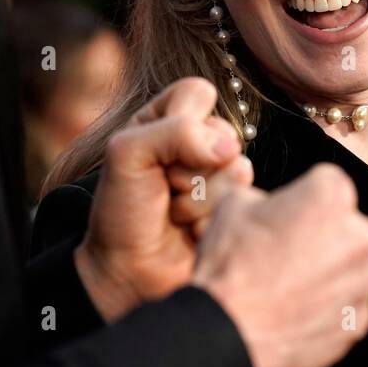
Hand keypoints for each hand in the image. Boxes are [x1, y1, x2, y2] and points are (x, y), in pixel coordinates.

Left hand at [74, 78, 246, 321]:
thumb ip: (174, 132)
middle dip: (189, 169)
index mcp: (167, 118)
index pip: (199, 93)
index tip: (157, 152)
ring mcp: (220, 178)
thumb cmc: (121, 212)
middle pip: (224, 132)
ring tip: (176, 214)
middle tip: (165, 189)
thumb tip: (227, 147)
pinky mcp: (236, 209)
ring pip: (238, 168)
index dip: (183, 122)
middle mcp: (198, 144)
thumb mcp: (127, 154)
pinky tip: (193, 233)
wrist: (128, 273)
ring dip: (199, 200)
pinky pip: (245, 200)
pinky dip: (212, 221)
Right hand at [192, 163, 367, 366]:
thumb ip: (265, 196)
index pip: (325, 184)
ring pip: (347, 267)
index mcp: (333, 194)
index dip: (298, 199)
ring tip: (284, 284)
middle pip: (344, 226)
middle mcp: (361, 235)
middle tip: (282, 251)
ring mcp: (363, 281)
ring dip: (324, 271)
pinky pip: (345, 305)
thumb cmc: (230, 265)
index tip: (283, 215)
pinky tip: (293, 309)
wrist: (226, 330)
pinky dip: (326, 306)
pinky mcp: (358, 320)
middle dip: (318, 235)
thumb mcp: (233, 202)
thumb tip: (269, 206)